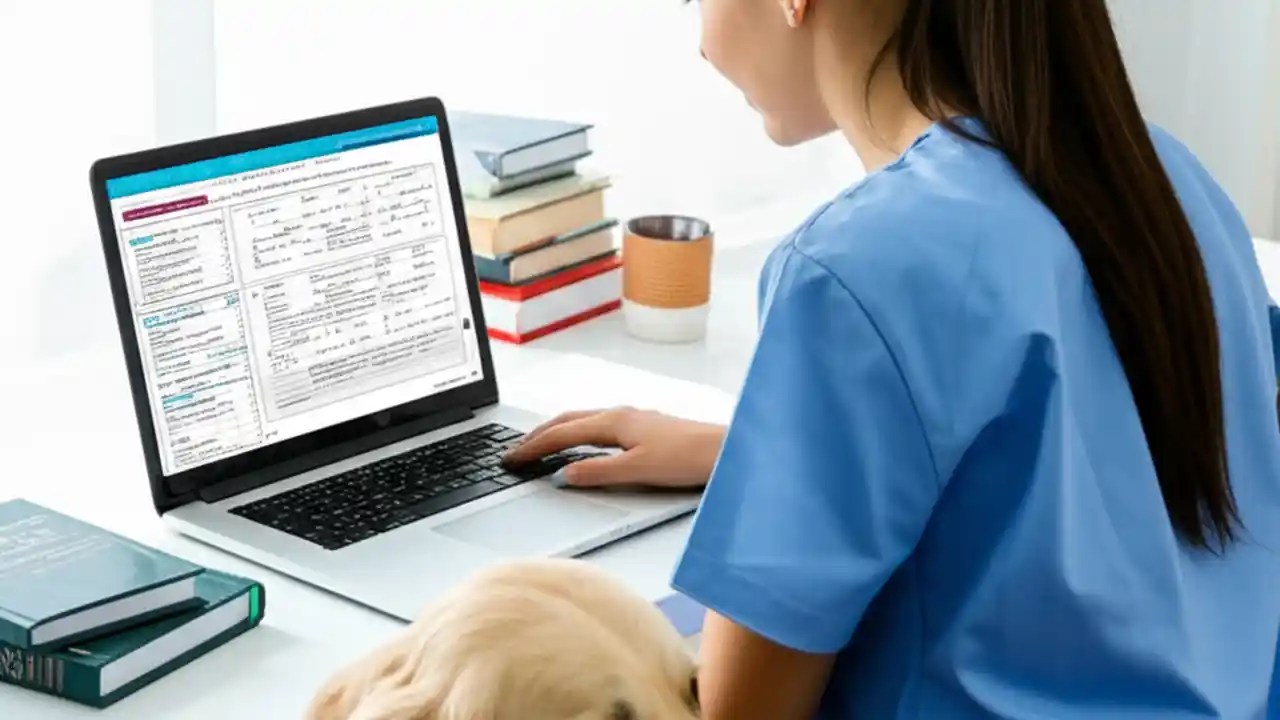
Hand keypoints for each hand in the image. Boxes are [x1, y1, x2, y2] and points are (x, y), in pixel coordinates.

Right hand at [502, 407, 725, 488]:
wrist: (725, 450)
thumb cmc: (687, 458)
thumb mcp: (637, 470)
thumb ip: (599, 472)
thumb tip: (564, 475)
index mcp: (613, 422)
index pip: (561, 433)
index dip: (533, 446)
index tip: (511, 458)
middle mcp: (620, 414)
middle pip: (568, 420)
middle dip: (538, 433)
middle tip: (515, 449)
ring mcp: (633, 418)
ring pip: (583, 420)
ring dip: (557, 430)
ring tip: (540, 444)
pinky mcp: (644, 427)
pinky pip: (598, 425)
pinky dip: (578, 432)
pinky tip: (582, 444)